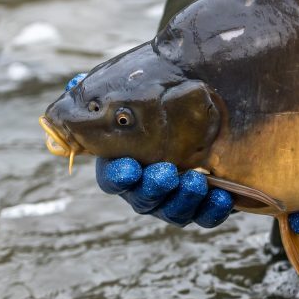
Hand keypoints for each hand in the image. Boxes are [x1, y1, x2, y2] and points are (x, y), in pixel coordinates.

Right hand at [63, 72, 233, 227]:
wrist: (202, 114)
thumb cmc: (158, 104)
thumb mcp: (133, 92)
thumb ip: (103, 89)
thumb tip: (76, 83)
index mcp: (123, 163)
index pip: (112, 178)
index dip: (119, 176)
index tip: (130, 169)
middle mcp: (145, 186)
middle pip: (142, 199)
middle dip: (154, 188)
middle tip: (168, 174)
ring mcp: (173, 199)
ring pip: (173, 211)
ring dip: (183, 200)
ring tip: (197, 182)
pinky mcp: (202, 204)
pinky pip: (205, 215)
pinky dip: (212, 210)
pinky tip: (222, 195)